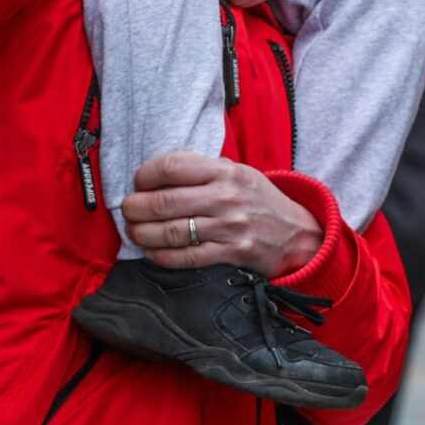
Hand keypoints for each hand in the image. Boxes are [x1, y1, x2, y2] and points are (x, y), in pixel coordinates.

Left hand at [122, 153, 322, 276]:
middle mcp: (225, 196)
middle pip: (164, 201)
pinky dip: (161, 256)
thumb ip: (203, 170)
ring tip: (135, 232)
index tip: (138, 183)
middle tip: (128, 211)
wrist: (297, 233)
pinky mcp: (231, 253)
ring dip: (143, 234)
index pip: (172, 166)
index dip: (145, 175)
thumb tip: (158, 176)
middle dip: (135, 208)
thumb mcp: (238, 173)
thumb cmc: (259, 200)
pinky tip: (152, 253)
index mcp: (224, 171)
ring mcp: (228, 226)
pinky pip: (186, 257)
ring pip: (170, 232)